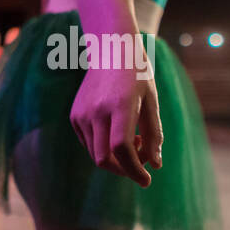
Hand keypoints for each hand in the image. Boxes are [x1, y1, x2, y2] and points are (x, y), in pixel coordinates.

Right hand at [69, 63, 162, 186]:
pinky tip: (118, 133)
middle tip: (141, 166)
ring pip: (95, 154)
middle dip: (124, 170)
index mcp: (120, 105)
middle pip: (104, 159)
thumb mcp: (152, 101)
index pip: (121, 148)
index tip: (147, 180)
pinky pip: (89, 144)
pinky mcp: (74, 116)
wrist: (110, 49)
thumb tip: (155, 165)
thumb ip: (153, 134)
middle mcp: (96, 111)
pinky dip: (104, 149)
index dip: (134, 169)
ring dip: (115, 159)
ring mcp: (81, 114)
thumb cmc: (137, 75)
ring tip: (134, 141)